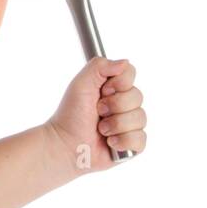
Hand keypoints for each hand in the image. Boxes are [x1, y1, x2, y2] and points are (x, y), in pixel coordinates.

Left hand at [45, 57, 145, 172]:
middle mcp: (124, 104)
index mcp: (113, 87)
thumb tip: (125, 62)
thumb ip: (100, 66)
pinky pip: (140, 139)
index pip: (130, 73)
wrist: (65, 145)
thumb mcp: (81, 83)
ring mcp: (129, 124)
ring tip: (101, 130)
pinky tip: (109, 143)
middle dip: (115, 106)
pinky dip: (123, 141)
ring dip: (116, 125)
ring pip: (140, 118)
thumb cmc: (71, 114)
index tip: (102, 91)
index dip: (118, 83)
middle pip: (138, 96)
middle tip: (98, 112)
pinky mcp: (132, 145)